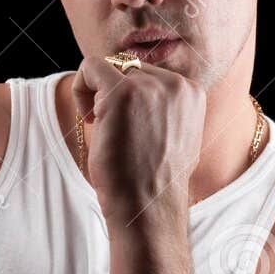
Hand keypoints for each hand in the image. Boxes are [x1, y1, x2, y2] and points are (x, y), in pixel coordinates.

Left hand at [71, 55, 204, 218]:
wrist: (149, 206)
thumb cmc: (156, 181)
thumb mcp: (176, 138)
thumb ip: (168, 110)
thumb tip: (146, 93)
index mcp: (192, 92)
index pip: (151, 75)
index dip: (133, 98)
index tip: (127, 125)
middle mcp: (175, 84)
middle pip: (131, 69)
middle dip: (115, 95)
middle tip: (111, 128)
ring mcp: (149, 86)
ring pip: (110, 66)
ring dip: (98, 94)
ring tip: (101, 126)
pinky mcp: (121, 93)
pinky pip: (91, 67)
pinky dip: (82, 87)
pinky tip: (89, 117)